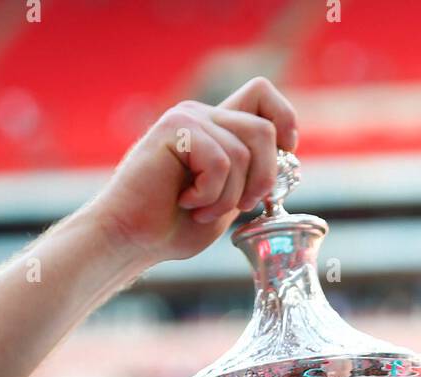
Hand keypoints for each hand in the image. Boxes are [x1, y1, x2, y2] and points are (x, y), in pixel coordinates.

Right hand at [87, 76, 298, 265]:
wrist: (132, 239)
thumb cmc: (175, 226)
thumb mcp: (227, 199)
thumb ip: (251, 175)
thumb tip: (288, 158)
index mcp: (217, 126)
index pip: (262, 93)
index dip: (284, 119)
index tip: (286, 153)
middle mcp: (203, 115)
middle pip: (264, 130)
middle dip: (263, 179)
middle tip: (241, 207)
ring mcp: (187, 119)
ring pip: (243, 154)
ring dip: (228, 197)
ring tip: (201, 210)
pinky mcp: (174, 129)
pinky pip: (219, 163)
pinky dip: (209, 195)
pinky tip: (185, 202)